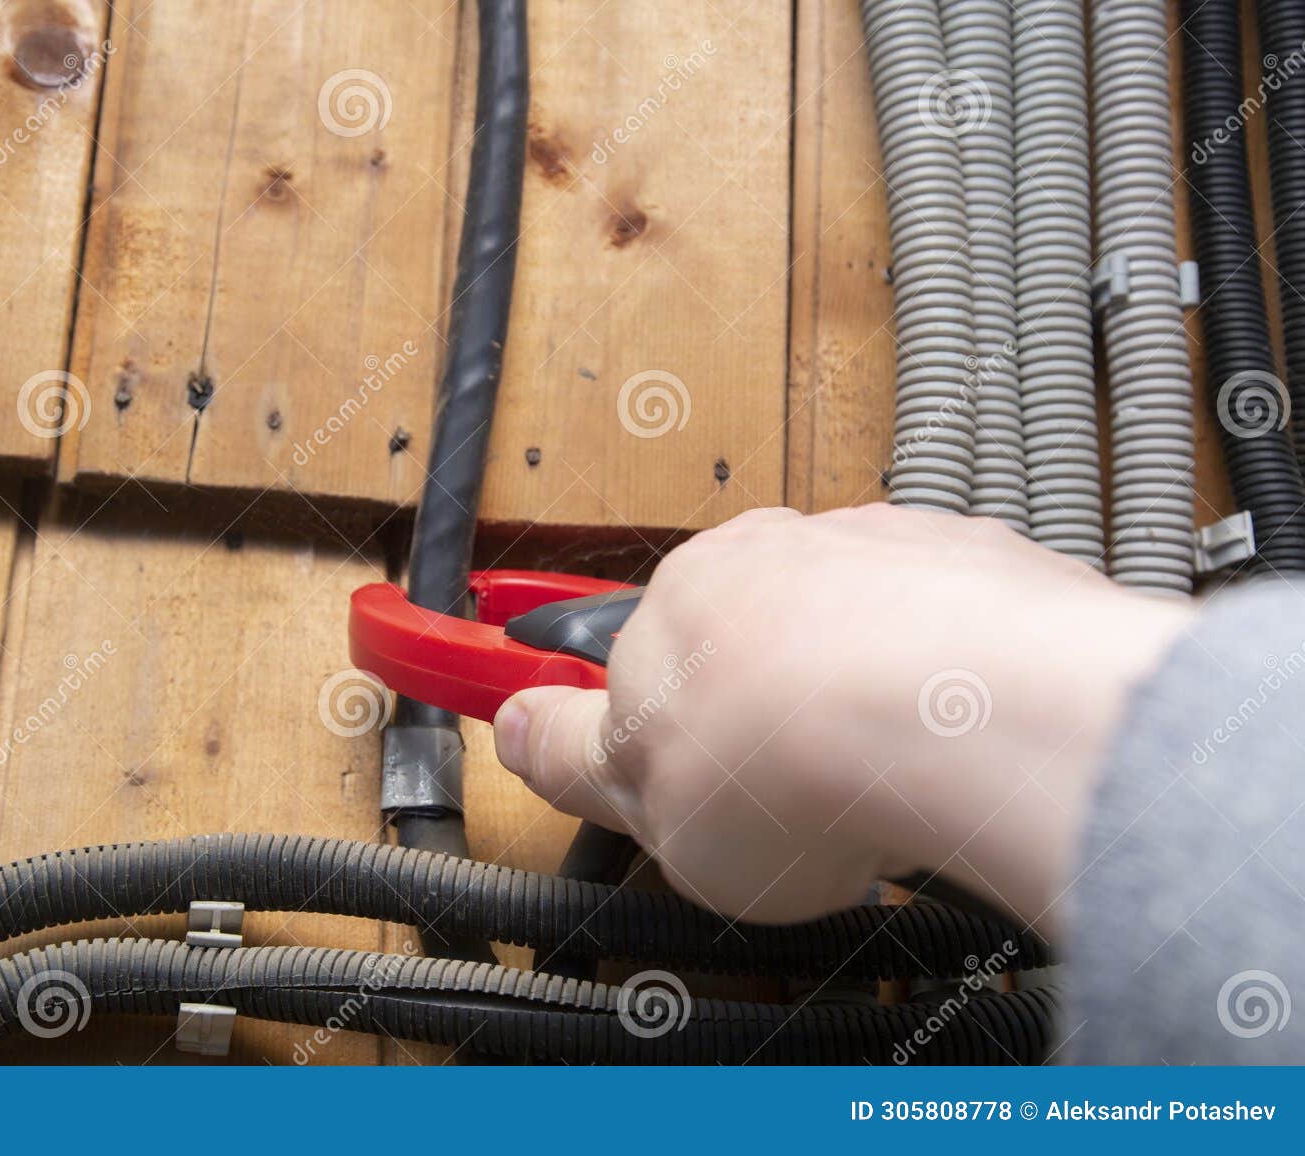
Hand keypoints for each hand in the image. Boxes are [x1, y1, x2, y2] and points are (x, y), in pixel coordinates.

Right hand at [493, 505, 1191, 932]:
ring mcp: (869, 548)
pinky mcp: (967, 557)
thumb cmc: (791, 763)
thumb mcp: (644, 807)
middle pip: (752, 635)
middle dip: (767, 710)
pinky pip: (943, 617)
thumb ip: (578, 762)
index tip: (672, 755)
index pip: (632, 659)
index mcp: (672, 609)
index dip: (651, 722)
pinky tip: (955, 742)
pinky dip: (944, 671)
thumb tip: (520, 732)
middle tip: (793, 804)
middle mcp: (767, 556)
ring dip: (859, 688)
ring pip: (850, 623)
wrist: (950, 712)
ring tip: (885, 784)